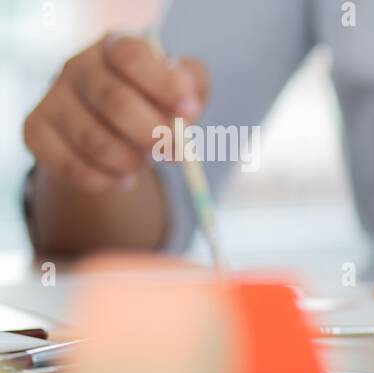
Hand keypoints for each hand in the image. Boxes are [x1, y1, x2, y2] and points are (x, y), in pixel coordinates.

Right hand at [22, 33, 207, 191]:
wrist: (110, 127)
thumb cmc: (153, 101)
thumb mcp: (181, 88)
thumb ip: (192, 88)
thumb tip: (187, 108)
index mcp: (115, 46)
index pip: (132, 56)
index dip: (164, 85)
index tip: (192, 112)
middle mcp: (78, 65)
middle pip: (115, 101)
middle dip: (153, 134)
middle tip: (175, 153)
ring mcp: (53, 97)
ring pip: (94, 140)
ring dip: (129, 161)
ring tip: (143, 164)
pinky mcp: (36, 129)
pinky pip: (70, 165)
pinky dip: (103, 180)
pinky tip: (122, 179)